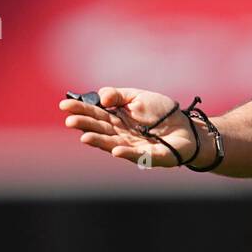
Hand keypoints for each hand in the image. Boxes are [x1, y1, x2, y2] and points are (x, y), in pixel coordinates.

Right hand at [59, 87, 198, 167]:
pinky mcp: (150, 156)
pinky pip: (137, 155)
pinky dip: (126, 153)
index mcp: (117, 119)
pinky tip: (116, 150)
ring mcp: (133, 147)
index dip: (80, 109)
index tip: (64, 105)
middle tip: (70, 120)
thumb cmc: (161, 112)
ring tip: (85, 137)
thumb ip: (118, 96)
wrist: (187, 127)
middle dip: (85, 124)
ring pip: (113, 144)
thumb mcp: (138, 97)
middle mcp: (121, 135)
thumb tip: (101, 97)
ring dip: (99, 141)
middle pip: (100, 129)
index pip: (95, 114)